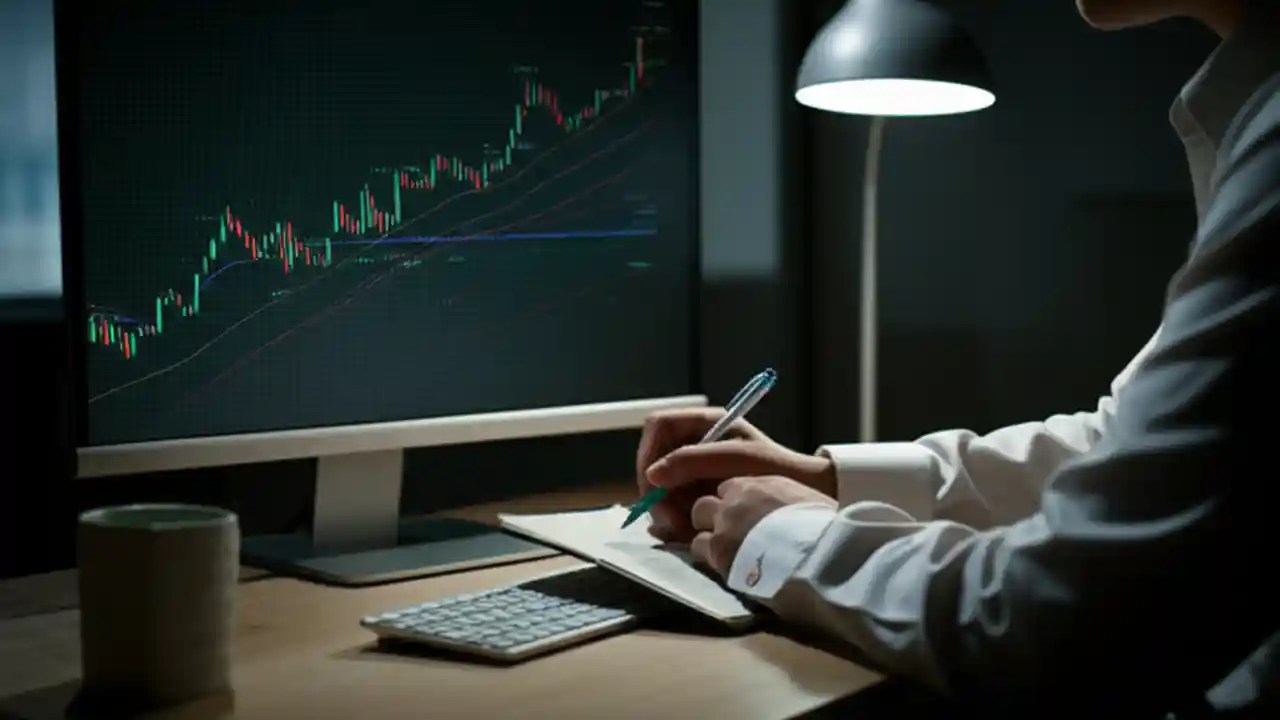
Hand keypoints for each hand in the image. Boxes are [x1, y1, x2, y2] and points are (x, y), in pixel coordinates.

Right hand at [636, 408, 836, 542]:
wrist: (806, 495)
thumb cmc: (776, 469)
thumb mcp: (737, 459)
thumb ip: (693, 461)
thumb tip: (652, 474)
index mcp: (703, 423)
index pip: (658, 426)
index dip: (648, 451)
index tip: (653, 482)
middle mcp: (694, 444)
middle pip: (654, 461)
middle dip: (657, 492)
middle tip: (670, 521)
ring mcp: (694, 470)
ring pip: (660, 488)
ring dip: (666, 511)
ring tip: (686, 530)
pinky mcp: (697, 495)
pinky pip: (672, 506)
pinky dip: (676, 521)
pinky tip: (689, 533)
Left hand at [690, 475, 836, 576]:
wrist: (820, 553)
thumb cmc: (827, 531)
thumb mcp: (810, 506)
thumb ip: (788, 506)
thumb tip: (792, 519)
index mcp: (765, 483)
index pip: (733, 487)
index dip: (734, 503)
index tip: (742, 517)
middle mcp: (739, 498)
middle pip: (709, 500)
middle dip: (712, 515)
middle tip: (727, 535)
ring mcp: (725, 523)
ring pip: (697, 520)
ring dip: (706, 534)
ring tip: (722, 552)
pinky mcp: (718, 550)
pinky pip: (697, 547)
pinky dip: (705, 555)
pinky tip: (720, 565)